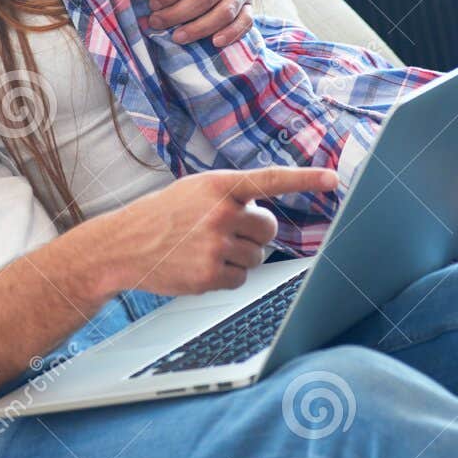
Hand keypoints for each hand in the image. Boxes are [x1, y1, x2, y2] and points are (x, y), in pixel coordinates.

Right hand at [89, 167, 337, 296]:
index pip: (270, 180)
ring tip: (204, 249)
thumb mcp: (195, 191)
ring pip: (257, 257)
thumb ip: (231, 197)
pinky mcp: (209, 274)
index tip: (334, 178)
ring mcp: (214, 245)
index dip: (305, 179)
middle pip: (269, 229)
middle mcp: (220, 212)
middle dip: (253, 234)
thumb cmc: (163, 216)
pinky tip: (200, 266)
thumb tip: (266, 221)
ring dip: (239, 256)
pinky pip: (241, 279)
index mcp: (219, 185)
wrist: (123, 245)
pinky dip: (227, 276)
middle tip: (222, 232)